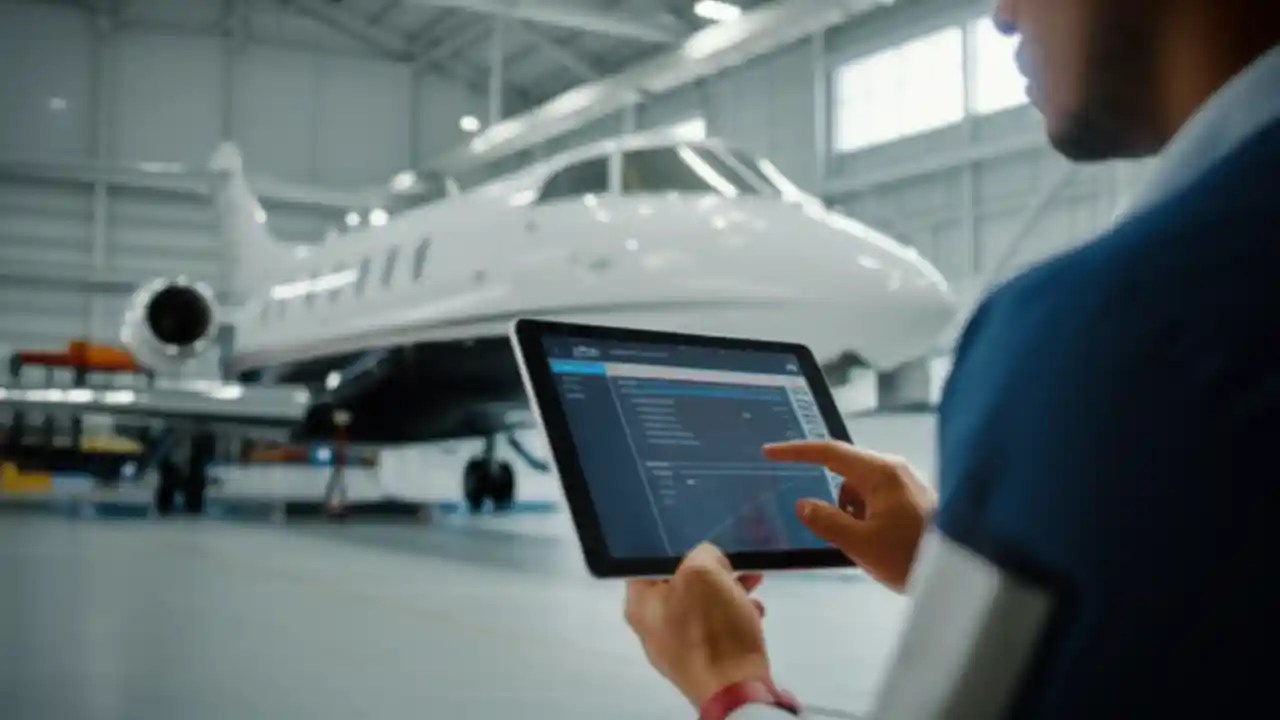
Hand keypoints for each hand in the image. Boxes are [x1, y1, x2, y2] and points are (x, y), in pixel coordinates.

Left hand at [625, 544, 770, 706]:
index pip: (650, 562)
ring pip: (702, 604)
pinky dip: (733, 615)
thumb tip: (712, 563)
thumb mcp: (704, 573)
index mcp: (640, 604)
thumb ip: (703, 555)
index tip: (703, 545)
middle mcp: (652, 626)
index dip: (678, 548)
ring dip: (728, 591)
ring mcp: (677, 646)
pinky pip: (715, 627)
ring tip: (754, 583)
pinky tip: (754, 612)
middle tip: (732, 564)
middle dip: (711, 571)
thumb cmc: (711, 627)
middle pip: (679, 583)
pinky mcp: (702, 660)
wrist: (736, 690)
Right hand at [765, 441, 936, 591]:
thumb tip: (804, 504)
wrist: (963, 570)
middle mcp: (893, 468)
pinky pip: (876, 500)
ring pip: (860, 491)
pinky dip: (868, 518)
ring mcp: (905, 481)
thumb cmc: (911, 555)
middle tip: (847, 537)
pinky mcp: (913, 496)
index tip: (770, 452)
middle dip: (836, 504)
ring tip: (872, 547)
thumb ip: (827, 522)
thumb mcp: (861, 544)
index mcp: (880, 472)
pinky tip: (883, 544)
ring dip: (853, 514)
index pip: (829, 451)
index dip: (796, 451)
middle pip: (845, 475)